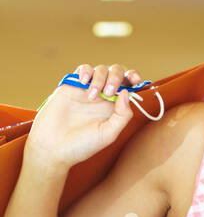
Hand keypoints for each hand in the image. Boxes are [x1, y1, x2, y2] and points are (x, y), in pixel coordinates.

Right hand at [26, 63, 141, 170]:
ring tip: (91, 96)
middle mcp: (102, 98)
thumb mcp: (108, 134)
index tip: (136, 80)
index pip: (129, 88)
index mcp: (114, 109)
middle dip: (116, 77)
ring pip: (101, 70)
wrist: (53, 146)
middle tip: (108, 92)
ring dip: (100, 78)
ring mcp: (87, 90)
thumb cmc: (81, 145)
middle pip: (117, 74)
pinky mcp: (72, 86)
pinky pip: (83, 69)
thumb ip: (122, 115)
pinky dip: (86, 71)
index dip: (134, 80)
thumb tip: (127, 93)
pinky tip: (83, 83)